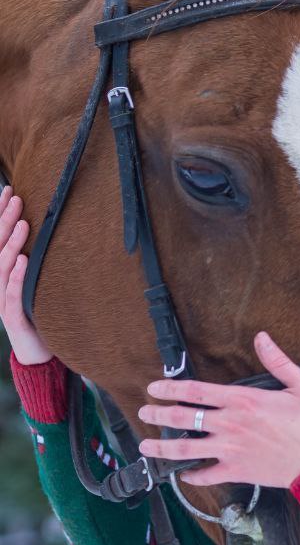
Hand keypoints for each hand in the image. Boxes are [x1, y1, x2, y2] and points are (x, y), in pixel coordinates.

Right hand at [0, 187, 53, 365]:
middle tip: (15, 198)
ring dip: (12, 243)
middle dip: (3, 220)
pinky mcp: (12, 317)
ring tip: (23, 223)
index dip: (0, 215)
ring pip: (2, 266)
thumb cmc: (39, 314)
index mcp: (2, 273)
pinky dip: (15, 275)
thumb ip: (37, 260)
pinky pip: (11, 293)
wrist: (37, 354)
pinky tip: (22, 260)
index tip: (9, 190)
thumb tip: (50, 231)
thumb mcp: (37, 283)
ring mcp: (2, 300)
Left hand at [137, 332, 299, 487]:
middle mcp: (231, 425)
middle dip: (158, 415)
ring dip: (162, 449)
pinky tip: (185, 475)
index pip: (196, 391)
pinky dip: (192, 476)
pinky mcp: (237, 472)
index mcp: (243, 400)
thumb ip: (277, 361)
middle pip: (182, 419)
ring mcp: (230, 451)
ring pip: (186, 450)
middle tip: (143, 413)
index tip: (154, 388)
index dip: (170, 388)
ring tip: (146, 448)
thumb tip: (263, 338)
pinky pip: (206, 476)